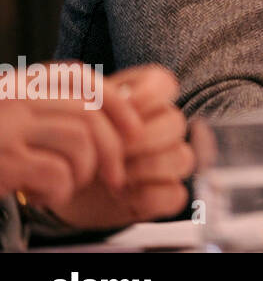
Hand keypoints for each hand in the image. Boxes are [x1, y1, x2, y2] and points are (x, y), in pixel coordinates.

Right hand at [0, 61, 141, 206]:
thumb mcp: (12, 114)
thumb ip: (50, 108)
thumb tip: (119, 107)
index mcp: (19, 83)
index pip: (83, 79)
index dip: (118, 104)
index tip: (133, 130)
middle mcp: (13, 98)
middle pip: (91, 114)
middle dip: (114, 149)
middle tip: (114, 177)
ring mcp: (5, 127)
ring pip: (81, 142)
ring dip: (83, 172)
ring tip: (63, 185)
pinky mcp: (1, 161)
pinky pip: (58, 174)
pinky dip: (60, 191)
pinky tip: (40, 195)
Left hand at [41, 66, 193, 231]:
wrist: (62, 182)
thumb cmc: (75, 143)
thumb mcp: (79, 116)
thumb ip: (100, 103)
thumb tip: (126, 104)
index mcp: (145, 100)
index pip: (165, 84)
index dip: (148, 95)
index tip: (123, 106)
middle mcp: (164, 127)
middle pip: (176, 123)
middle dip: (142, 138)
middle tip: (113, 150)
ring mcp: (169, 161)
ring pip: (182, 158)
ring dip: (145, 168)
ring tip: (114, 176)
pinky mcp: (166, 194)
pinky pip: (175, 194)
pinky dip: (148, 196)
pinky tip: (124, 196)